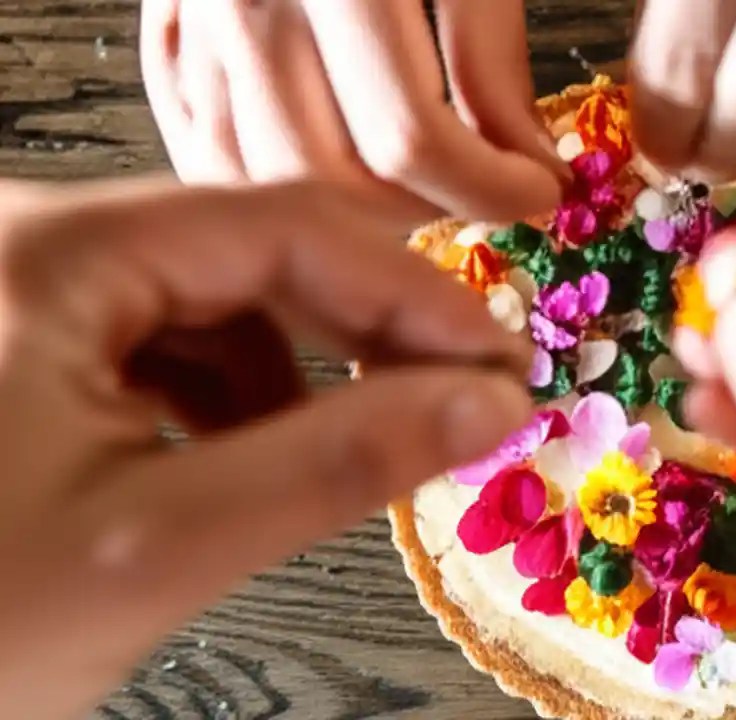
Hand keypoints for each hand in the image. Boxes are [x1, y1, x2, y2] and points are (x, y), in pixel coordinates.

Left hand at [0, 179, 532, 718]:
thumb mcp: (159, 547)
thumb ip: (336, 465)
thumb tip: (483, 407)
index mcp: (45, 255)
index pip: (285, 229)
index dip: (414, 296)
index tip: (498, 365)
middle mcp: (27, 243)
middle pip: (253, 251)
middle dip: (364, 331)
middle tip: (453, 400)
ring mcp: (20, 291)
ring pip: (213, 298)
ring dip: (297, 371)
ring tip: (333, 451)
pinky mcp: (20, 344)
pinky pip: (162, 339)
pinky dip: (230, 395)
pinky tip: (241, 457)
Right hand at [140, 0, 565, 220]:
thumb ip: (492, 53)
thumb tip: (524, 166)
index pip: (410, 137)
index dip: (488, 189)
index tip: (541, 193)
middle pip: (330, 176)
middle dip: (426, 209)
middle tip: (482, 193)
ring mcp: (195, 10)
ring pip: (261, 174)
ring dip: (353, 208)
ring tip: (421, 187)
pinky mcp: (168, 23)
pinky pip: (202, 143)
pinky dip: (273, 180)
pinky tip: (339, 175)